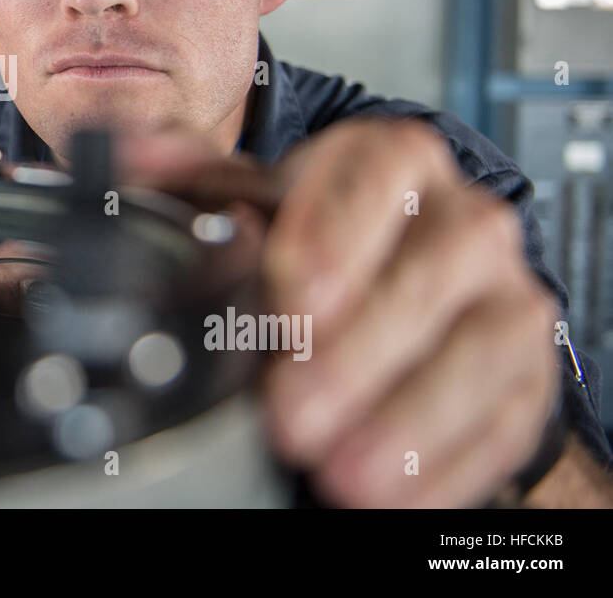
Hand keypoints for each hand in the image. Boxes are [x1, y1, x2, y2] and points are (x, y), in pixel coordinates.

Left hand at [120, 118, 558, 506]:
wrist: (401, 301)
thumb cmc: (320, 241)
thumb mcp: (251, 202)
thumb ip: (195, 180)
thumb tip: (130, 158)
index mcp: (389, 160)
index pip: (375, 173)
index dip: (336, 232)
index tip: (294, 295)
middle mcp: (460, 218)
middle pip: (429, 268)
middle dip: (356, 350)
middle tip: (291, 413)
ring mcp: (502, 295)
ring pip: (476, 347)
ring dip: (406, 417)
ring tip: (340, 471)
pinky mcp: (523, 370)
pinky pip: (503, 418)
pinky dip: (447, 464)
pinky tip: (392, 495)